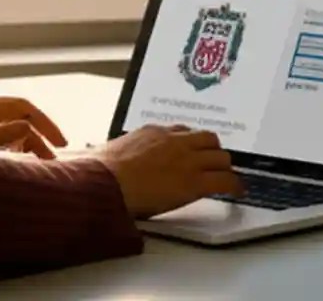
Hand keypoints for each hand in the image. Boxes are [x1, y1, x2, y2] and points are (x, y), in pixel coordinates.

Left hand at [0, 97, 67, 159]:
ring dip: (22, 135)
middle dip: (40, 127)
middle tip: (57, 151)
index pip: (19, 109)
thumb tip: (25, 128)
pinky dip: (2, 141)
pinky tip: (3, 161)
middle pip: (13, 110)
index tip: (59, 149)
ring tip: (35, 159)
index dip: (43, 127)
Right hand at [94, 124, 242, 217]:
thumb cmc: (101, 172)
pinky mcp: (195, 181)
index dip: (188, 142)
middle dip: (211, 150)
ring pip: (220, 156)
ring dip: (223, 165)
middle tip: (212, 161)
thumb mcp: (103, 153)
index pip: (180, 131)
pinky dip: (235, 185)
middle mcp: (174, 141)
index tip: (188, 149)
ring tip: (225, 175)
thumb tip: (84, 155)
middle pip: (206, 138)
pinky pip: (225, 180)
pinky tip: (238, 190)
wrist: (108, 184)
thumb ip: (107, 152)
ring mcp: (187, 160)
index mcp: (153, 133)